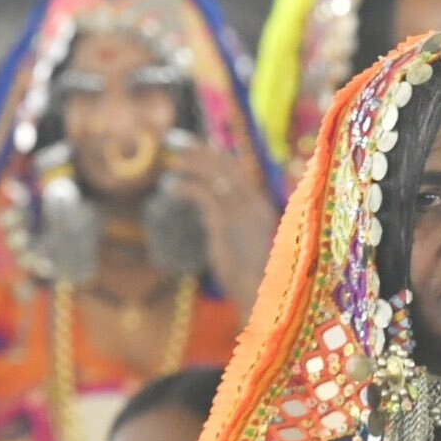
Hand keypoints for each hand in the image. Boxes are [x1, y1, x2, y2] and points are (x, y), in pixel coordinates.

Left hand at [164, 141, 277, 319]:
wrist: (269, 301)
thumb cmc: (264, 286)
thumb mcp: (255, 254)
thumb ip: (242, 235)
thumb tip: (224, 230)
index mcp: (265, 210)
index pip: (241, 174)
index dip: (219, 159)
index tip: (201, 151)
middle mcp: (256, 205)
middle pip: (229, 166)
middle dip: (202, 151)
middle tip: (176, 140)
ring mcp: (242, 213)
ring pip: (217, 174)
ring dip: (192, 161)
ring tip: (171, 155)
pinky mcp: (226, 225)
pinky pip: (204, 195)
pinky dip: (186, 186)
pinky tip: (170, 185)